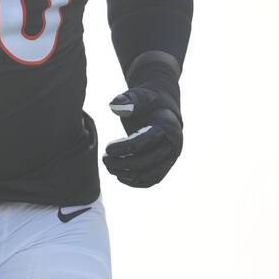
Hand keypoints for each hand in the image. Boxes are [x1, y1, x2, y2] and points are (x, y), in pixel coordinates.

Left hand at [103, 56, 182, 187]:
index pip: (145, 142)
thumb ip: (127, 100)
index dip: (124, 148)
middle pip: (147, 162)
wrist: (161, 107)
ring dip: (127, 175)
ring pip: (150, 175)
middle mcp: (173, 145)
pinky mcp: (166, 166)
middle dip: (123, 163)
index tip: (107, 148)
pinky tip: (119, 175)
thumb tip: (115, 106)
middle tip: (104, 159)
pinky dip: (135, 182)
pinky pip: (152, 180)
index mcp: (168, 126)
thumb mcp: (138, 96)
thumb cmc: (146, 101)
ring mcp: (171, 157)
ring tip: (109, 166)